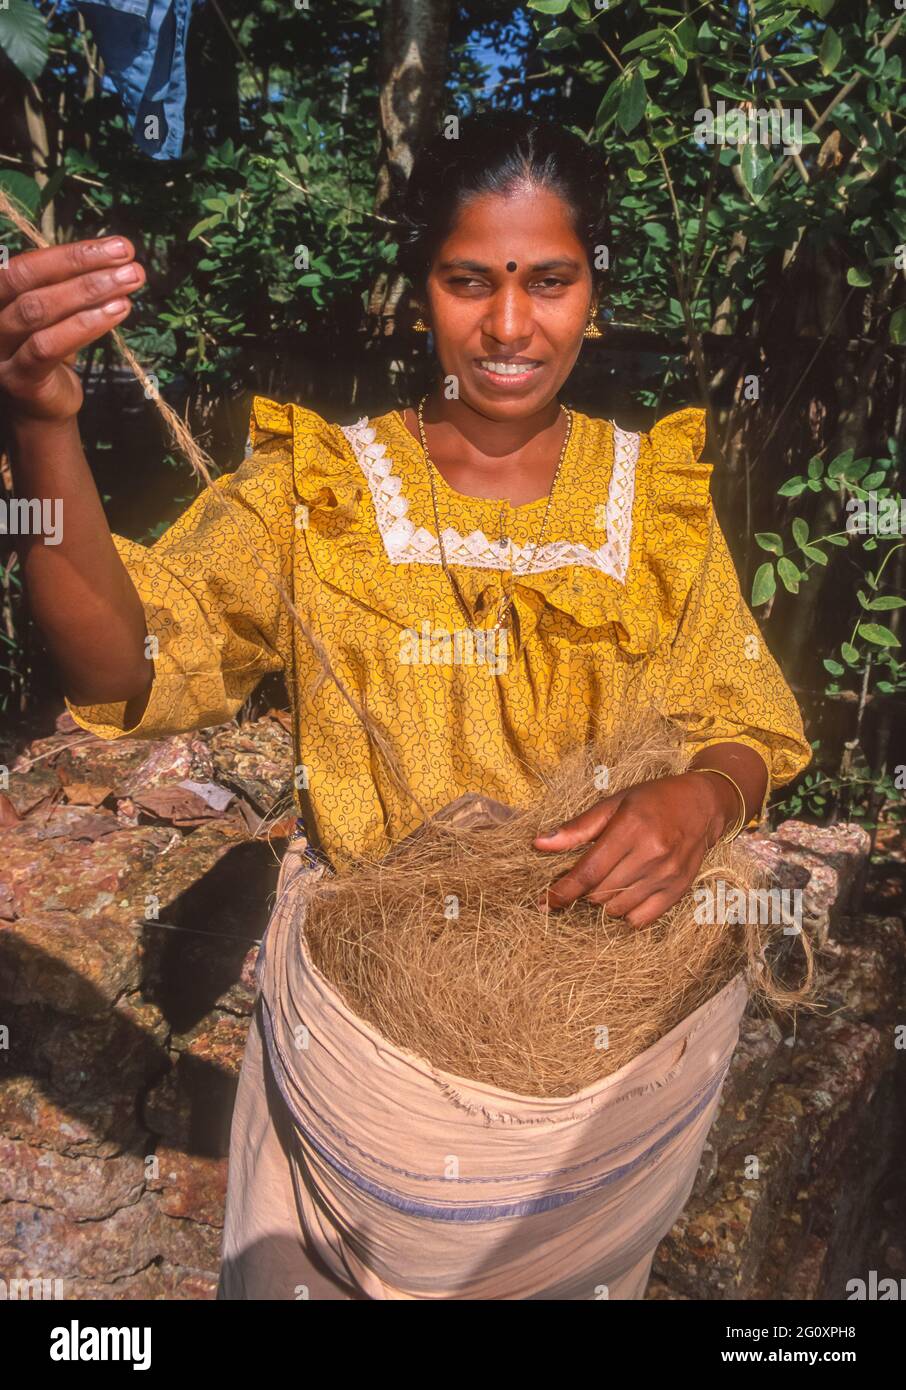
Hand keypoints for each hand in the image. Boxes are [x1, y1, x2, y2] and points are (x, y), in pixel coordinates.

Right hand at [0, 237, 144, 423]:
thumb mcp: (57, 313)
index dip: (72, 252)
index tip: (119, 246)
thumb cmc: (52, 351)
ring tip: (129, 282)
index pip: (27, 263)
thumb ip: (70, 286)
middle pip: (27, 279)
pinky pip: (48, 346)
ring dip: (89, 291)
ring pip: (37, 310)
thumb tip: (116, 258)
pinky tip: (118, 311)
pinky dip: (85, 325)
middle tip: (128, 259)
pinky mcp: (18, 378)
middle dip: (81, 264)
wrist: (43, 408)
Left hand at [534, 770, 739, 927]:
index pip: (588, 871)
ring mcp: (667, 875)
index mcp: (631, 828)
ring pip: (618, 909)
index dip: (562, 891)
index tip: (544, 902)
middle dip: (584, 890)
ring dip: (603, 902)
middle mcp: (651, 854)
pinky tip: (625, 896)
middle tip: (586, 877)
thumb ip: (577, 828)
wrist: (701, 805)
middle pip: (600, 893)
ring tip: (608, 881)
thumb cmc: (651, 800)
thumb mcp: (613, 804)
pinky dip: (626, 914)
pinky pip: (642, 919)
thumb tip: (539, 844)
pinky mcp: (679, 890)